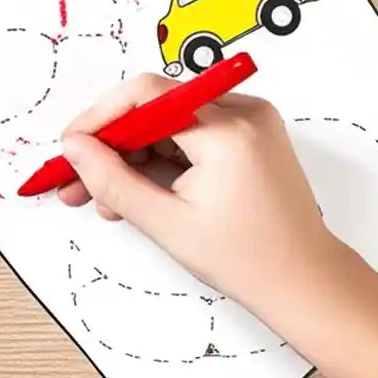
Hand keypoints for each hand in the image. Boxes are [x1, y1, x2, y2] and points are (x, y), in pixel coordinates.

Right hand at [57, 74, 337, 313]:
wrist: (306, 281)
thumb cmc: (250, 260)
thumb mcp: (167, 224)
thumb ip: (113, 182)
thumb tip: (75, 149)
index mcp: (228, 130)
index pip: (146, 95)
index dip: (99, 118)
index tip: (71, 147)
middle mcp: (243, 112)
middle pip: (155, 107)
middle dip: (111, 144)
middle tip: (76, 179)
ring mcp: (250, 121)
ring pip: (169, 121)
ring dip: (133, 154)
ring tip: (104, 198)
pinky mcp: (249, 135)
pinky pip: (191, 133)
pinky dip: (162, 158)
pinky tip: (137, 190)